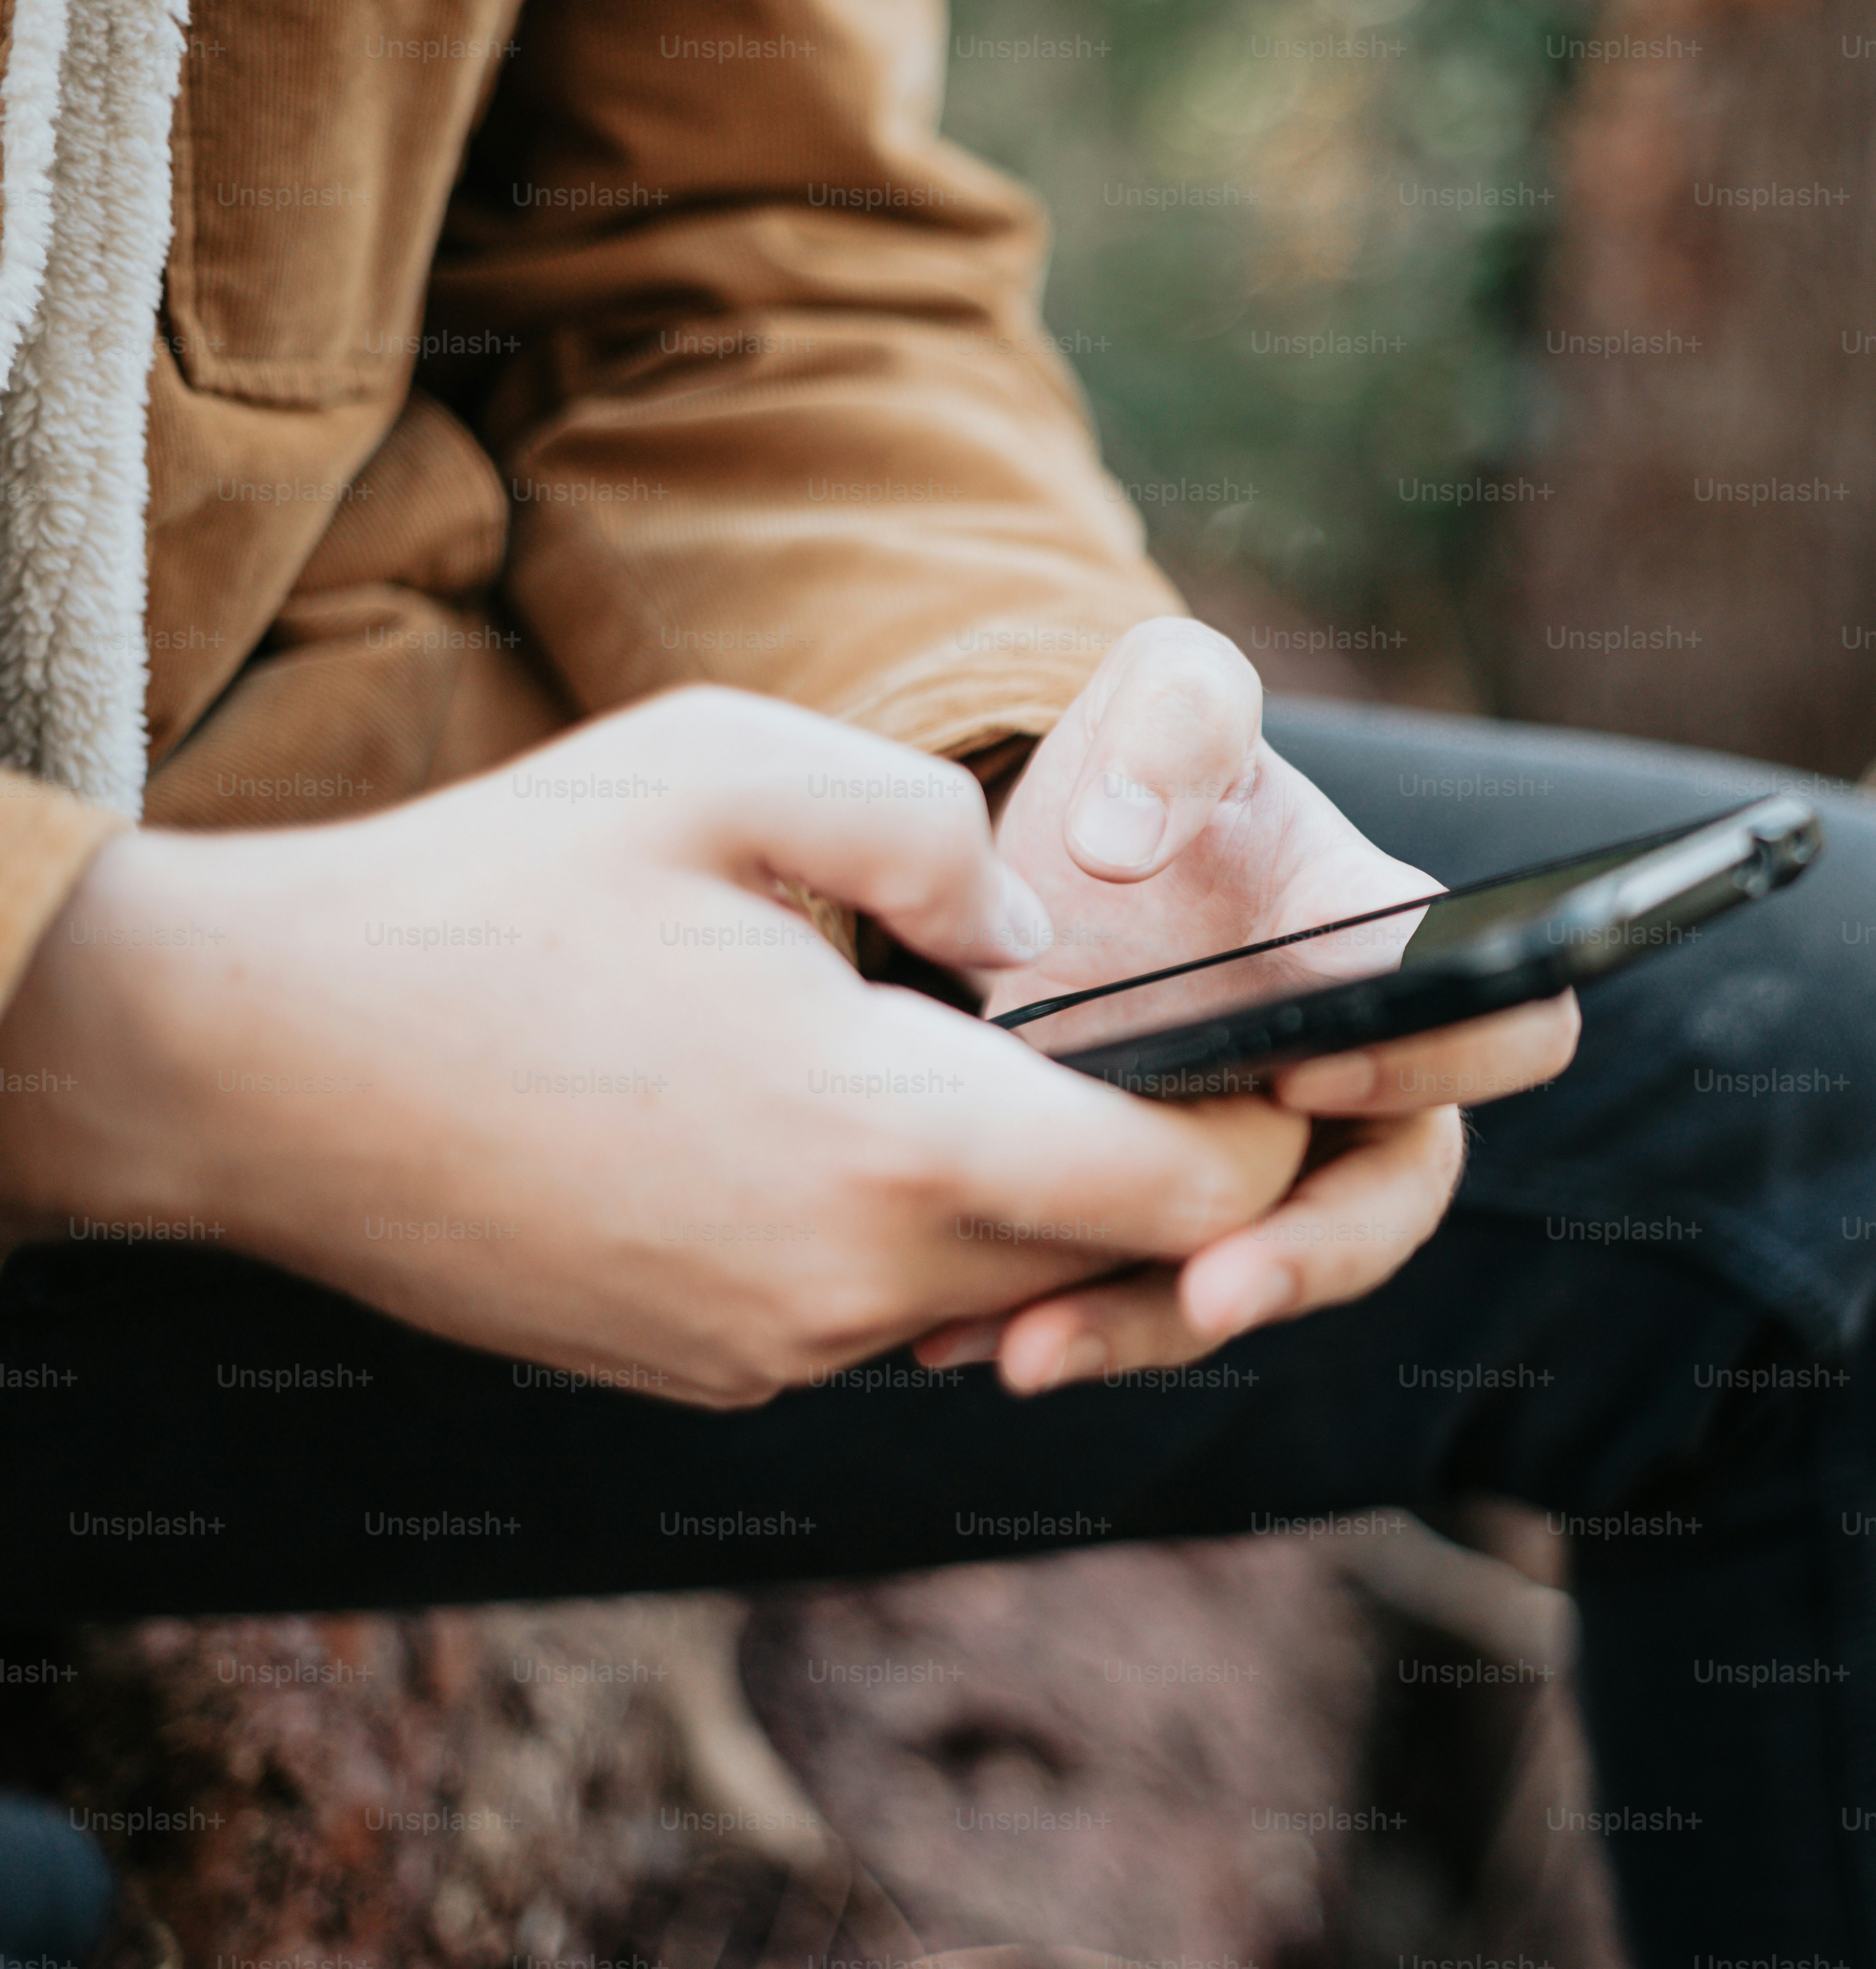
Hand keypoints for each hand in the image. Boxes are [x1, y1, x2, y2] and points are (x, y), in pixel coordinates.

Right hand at [0, 688, 1308, 1407]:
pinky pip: (879, 1314)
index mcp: (884, 1137)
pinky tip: (851, 1132)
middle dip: (1164, 1169)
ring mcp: (772, 1350)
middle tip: (1158, 1052)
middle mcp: (846, 1283)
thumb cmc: (490, 892)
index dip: (1257, 1127)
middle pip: (1106, 1257)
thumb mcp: (726, 768)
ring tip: (999, 1075)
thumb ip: (935, 830)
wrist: (257, 1063)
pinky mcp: (708, 1371)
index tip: (1265, 1050)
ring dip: (1031, 1199)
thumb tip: (1043, 935)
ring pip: (995, 1291)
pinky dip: (914, 1236)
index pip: (1178, 1190)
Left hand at [916, 617, 1580, 1391]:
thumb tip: (1121, 846)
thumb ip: (1177, 720)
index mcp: (1389, 945)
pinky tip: (960, 1341)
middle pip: (1397, 1196)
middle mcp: (1359, 1073)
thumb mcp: (1163, 695)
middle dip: (1311, 1257)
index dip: (1434, 1059)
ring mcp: (1265, 1160)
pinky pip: (1151, 1295)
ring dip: (1156, 1326)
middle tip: (1214, 1293)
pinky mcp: (1169, 1216)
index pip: (1506, 1018)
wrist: (1040, 862)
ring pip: (1261, 1273)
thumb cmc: (1142, 772)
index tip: (1304, 1074)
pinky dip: (1064, 1324)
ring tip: (1036, 1354)